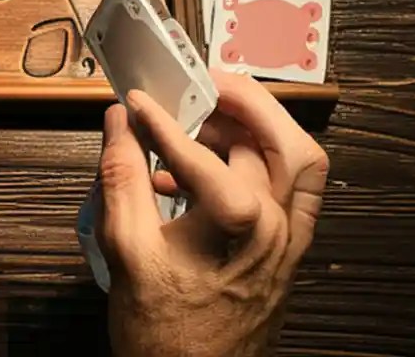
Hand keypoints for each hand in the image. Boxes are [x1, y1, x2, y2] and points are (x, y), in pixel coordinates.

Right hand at [98, 72, 328, 356]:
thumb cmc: (164, 331)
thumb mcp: (125, 249)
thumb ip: (119, 177)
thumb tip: (116, 125)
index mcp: (240, 223)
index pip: (199, 149)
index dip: (160, 119)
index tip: (134, 103)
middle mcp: (277, 228)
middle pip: (278, 140)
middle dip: (241, 102)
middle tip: (202, 82)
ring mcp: (288, 242)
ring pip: (297, 162)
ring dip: (260, 129)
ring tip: (209, 118)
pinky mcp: (285, 254)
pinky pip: (293, 193)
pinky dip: (262, 166)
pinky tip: (205, 171)